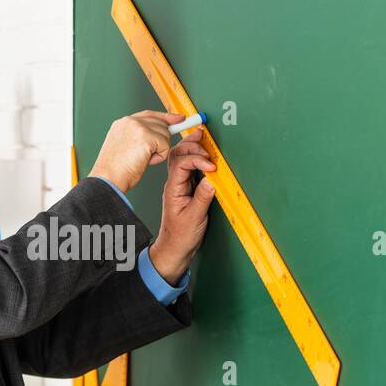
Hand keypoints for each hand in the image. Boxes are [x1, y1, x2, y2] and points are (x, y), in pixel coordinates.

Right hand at [88, 110, 183, 193]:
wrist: (108, 179)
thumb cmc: (115, 171)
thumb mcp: (125, 147)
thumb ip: (140, 136)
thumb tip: (160, 134)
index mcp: (122, 123)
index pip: (149, 115)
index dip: (165, 117)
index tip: (178, 119)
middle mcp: (130, 121)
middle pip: (161, 124)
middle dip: (161, 140)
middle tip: (146, 156)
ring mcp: (137, 127)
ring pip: (165, 135)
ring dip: (158, 151)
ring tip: (140, 159)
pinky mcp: (146, 136)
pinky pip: (166, 146)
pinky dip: (159, 158)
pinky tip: (145, 161)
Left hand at [148, 128, 215, 284]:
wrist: (174, 249)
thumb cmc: (180, 236)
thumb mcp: (195, 217)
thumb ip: (203, 197)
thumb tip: (212, 179)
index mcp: (173, 189)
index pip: (182, 164)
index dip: (197, 160)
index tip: (212, 166)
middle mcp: (174, 185)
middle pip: (178, 156)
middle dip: (191, 144)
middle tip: (203, 135)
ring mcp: (179, 186)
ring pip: (181, 160)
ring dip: (191, 148)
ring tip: (202, 138)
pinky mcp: (185, 190)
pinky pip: (188, 169)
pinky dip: (196, 159)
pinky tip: (203, 155)